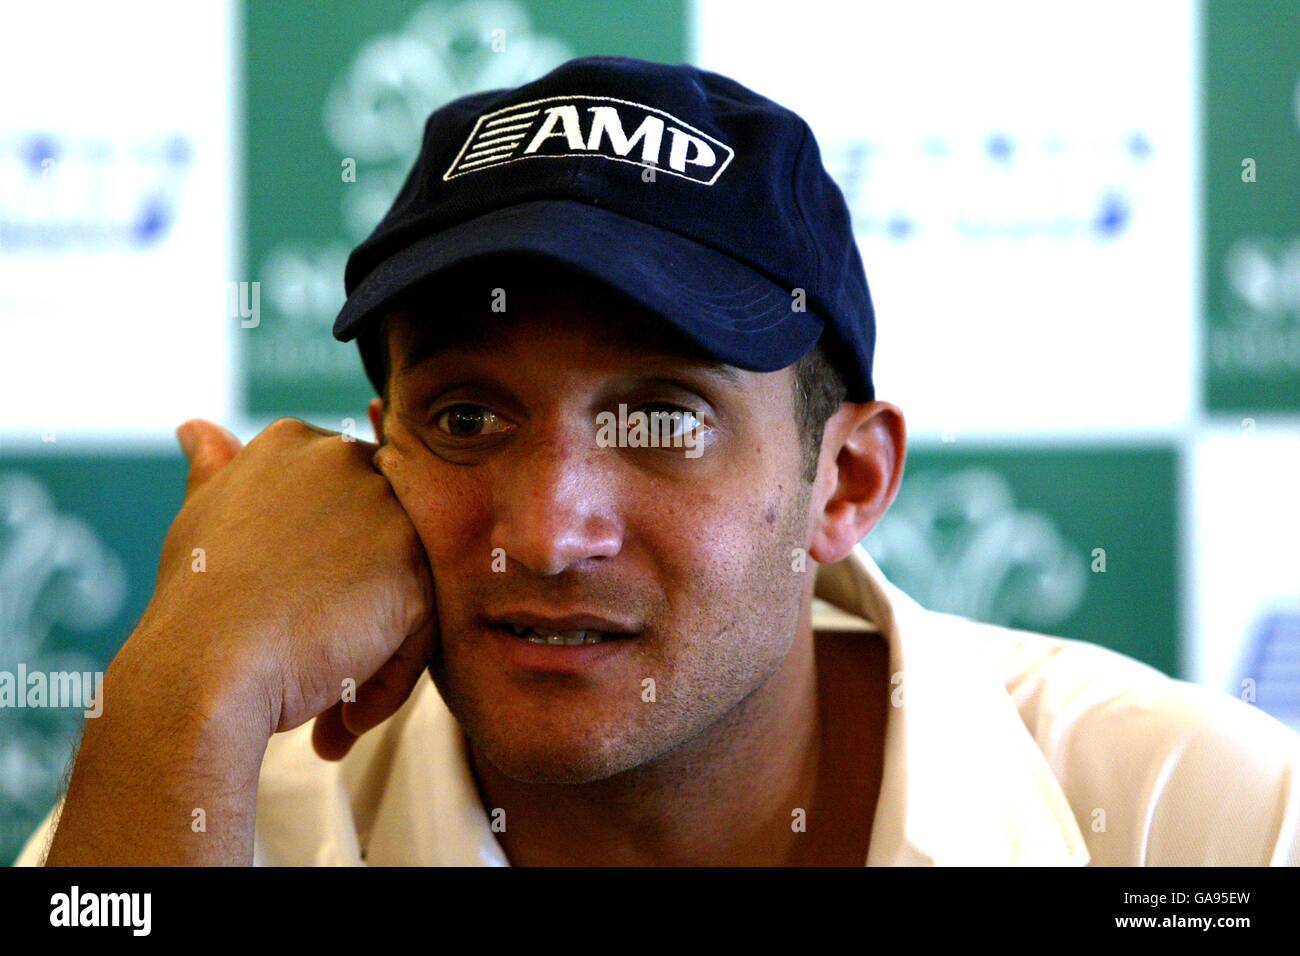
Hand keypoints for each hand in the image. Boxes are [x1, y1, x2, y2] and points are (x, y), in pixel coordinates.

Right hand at [134, 417, 437, 759]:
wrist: (202, 674)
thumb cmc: (195, 609)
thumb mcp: (201, 518)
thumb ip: (216, 471)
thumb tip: (197, 427)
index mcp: (296, 442)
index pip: (347, 503)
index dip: (326, 567)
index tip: (290, 609)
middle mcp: (346, 459)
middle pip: (384, 544)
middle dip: (354, 608)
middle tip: (314, 659)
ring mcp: (386, 509)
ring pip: (406, 589)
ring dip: (372, 652)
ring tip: (325, 698)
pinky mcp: (416, 568)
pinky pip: (423, 630)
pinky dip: (387, 680)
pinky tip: (342, 714)